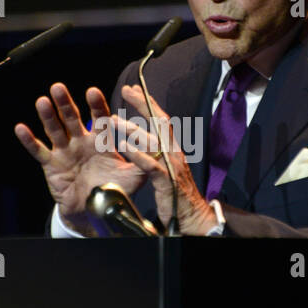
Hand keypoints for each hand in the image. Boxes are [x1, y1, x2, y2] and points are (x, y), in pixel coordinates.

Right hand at [15, 82, 145, 233]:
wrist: (94, 209)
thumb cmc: (113, 188)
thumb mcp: (133, 175)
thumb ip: (145, 161)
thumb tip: (160, 148)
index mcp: (100, 140)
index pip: (99, 118)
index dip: (96, 105)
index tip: (93, 92)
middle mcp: (81, 141)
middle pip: (72, 118)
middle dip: (66, 103)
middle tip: (60, 87)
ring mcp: (64, 151)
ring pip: (54, 130)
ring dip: (48, 115)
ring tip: (42, 101)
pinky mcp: (51, 165)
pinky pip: (39, 151)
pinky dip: (29, 140)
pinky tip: (20, 128)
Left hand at [117, 84, 217, 235]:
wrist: (193, 218)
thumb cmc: (178, 196)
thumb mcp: (169, 169)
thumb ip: (161, 154)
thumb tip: (148, 140)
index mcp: (174, 149)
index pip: (162, 120)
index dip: (149, 103)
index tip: (135, 89)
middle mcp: (175, 153)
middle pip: (160, 122)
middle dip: (143, 104)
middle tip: (126, 91)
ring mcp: (172, 166)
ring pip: (152, 140)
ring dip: (131, 128)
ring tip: (113, 119)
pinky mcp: (167, 181)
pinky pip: (150, 164)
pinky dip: (137, 154)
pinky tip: (124, 146)